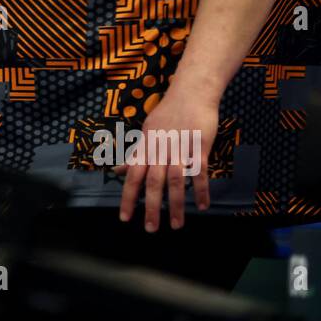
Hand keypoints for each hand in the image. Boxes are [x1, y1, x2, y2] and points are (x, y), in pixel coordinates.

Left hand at [113, 85, 219, 230]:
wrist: (191, 92)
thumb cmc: (168, 112)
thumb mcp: (147, 131)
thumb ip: (136, 153)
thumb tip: (118, 168)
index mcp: (146, 146)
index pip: (133, 175)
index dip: (128, 197)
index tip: (124, 217)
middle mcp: (161, 149)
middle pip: (153, 182)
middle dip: (151, 207)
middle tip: (150, 229)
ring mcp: (181, 148)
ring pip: (176, 180)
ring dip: (176, 204)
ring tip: (176, 225)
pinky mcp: (200, 146)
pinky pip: (200, 172)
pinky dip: (201, 190)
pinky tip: (202, 206)